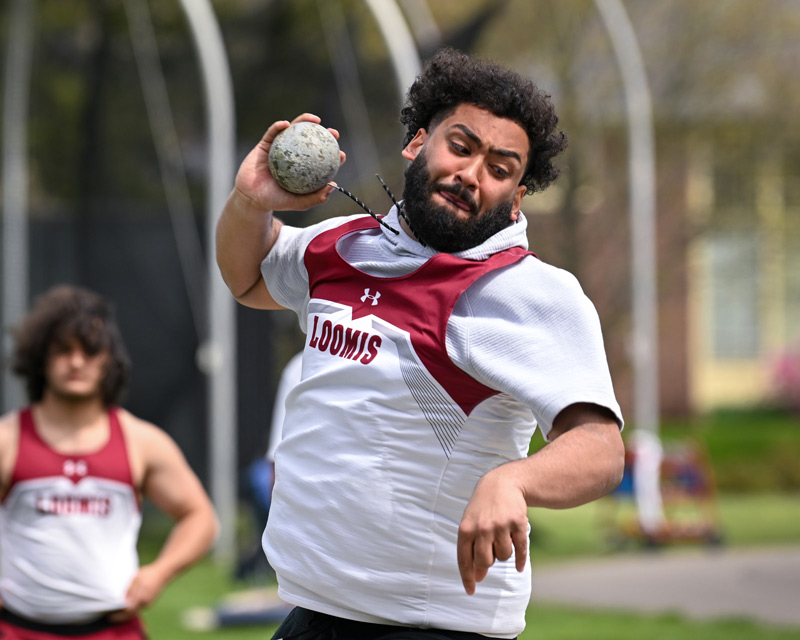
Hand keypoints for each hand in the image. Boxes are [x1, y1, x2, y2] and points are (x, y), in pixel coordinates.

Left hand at [107, 564, 167, 621]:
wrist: (164, 573)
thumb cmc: (149, 573)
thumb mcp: (136, 578)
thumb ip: (129, 590)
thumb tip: (122, 600)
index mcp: (141, 597)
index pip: (127, 611)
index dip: (118, 615)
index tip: (110, 616)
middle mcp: (145, 603)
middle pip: (131, 614)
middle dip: (121, 617)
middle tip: (112, 616)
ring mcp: (148, 603)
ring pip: (135, 611)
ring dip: (126, 612)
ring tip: (118, 610)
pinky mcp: (150, 602)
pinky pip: (139, 608)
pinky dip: (132, 609)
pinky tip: (127, 605)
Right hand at [234, 113, 346, 212]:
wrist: (251, 198)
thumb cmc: (275, 201)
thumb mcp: (298, 202)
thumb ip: (315, 197)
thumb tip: (334, 186)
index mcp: (302, 168)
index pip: (320, 159)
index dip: (333, 154)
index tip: (341, 154)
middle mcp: (293, 155)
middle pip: (310, 140)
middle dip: (324, 134)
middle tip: (333, 133)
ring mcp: (279, 148)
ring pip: (293, 131)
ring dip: (304, 121)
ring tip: (315, 119)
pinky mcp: (264, 144)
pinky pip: (272, 132)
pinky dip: (278, 126)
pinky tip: (286, 124)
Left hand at [456, 466, 528, 594]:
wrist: (503, 483)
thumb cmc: (483, 509)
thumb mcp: (472, 525)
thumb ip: (472, 549)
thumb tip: (478, 576)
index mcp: (465, 529)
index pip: (464, 560)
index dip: (467, 578)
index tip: (471, 591)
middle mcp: (482, 528)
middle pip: (485, 562)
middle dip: (488, 562)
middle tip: (491, 550)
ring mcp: (500, 525)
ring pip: (504, 556)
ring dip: (504, 553)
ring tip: (502, 539)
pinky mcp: (518, 523)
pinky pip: (520, 550)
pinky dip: (520, 560)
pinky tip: (519, 566)